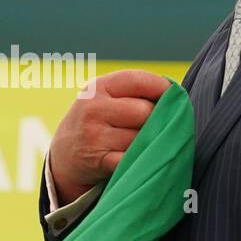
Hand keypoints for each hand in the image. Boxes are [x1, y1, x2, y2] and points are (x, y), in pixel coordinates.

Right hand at [49, 70, 170, 204]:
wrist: (65, 155)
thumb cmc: (97, 122)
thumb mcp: (104, 98)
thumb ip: (133, 92)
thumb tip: (176, 95)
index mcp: (98, 87)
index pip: (137, 80)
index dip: (161, 87)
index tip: (175, 96)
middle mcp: (93, 108)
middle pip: (144, 111)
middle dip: (155, 120)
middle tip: (153, 126)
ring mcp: (95, 135)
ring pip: (141, 137)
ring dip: (149, 142)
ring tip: (143, 143)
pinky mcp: (100, 161)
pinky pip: (134, 158)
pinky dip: (142, 160)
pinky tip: (140, 158)